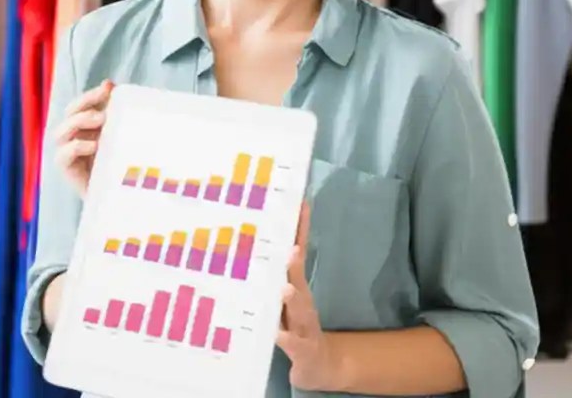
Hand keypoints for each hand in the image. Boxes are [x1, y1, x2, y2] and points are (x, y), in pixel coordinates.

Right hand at [54, 79, 113, 196]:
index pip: (82, 103)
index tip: (109, 87)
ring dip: (79, 121)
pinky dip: (76, 146)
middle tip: (105, 103)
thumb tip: (113, 86)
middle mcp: (74, 137)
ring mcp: (67, 153)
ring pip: (61, 131)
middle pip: (70, 112)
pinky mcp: (66, 170)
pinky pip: (63, 155)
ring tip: (100, 120)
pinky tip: (93, 145)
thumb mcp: (123, 138)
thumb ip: (118, 115)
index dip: (92, 94)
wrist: (121, 199)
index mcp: (86, 126)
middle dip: (85, 103)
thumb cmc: (122, 167)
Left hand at [276, 203, 341, 390]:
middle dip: (295, 265)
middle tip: (291, 248)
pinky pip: (293, 344)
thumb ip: (271, 276)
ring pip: (301, 312)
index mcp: (296, 288)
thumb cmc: (294, 328)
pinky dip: (286, 339)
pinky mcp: (303, 351)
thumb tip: (251, 243)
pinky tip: (278, 334)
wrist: (319, 366)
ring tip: (286, 289)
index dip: (300, 231)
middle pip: (300, 280)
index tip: (300, 205)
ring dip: (294, 300)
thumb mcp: (282, 300)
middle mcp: (303, 304)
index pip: (298, 255)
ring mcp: (305, 327)